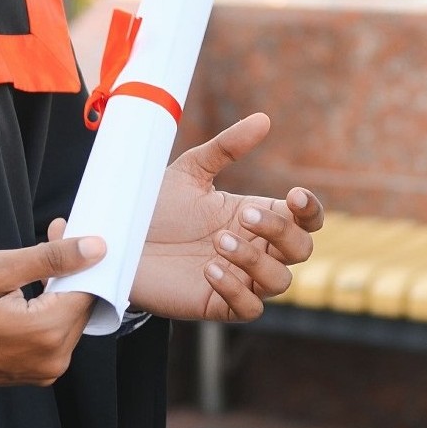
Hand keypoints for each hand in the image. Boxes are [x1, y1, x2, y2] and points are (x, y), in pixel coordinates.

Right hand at [0, 220, 104, 389]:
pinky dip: (48, 313)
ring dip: (59, 292)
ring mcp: (43, 371)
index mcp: (46, 333)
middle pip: (82, 305)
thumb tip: (95, 248)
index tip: (63, 232)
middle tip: (49, 240)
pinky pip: (54, 337)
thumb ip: (48, 259)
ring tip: (30, 270)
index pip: (90, 287)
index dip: (80, 256)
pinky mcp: (33, 373)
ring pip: (69, 320)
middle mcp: (53, 359)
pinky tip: (26, 296)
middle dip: (70, 272)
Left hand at [130, 111, 325, 322]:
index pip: (306, 220)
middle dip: (281, 231)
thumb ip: (226, 147)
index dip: (310, 211)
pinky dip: (236, 289)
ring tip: (218, 242)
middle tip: (244, 216)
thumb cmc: (154, 206)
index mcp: (256, 217)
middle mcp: (255, 250)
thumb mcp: (190, 171)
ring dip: (254, 260)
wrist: (116, 241)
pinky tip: (209, 270)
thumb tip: (264, 119)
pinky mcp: (217, 305)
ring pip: (280, 281)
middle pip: (301, 250)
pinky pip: (249, 308)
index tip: (294, 195)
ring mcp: (240, 279)